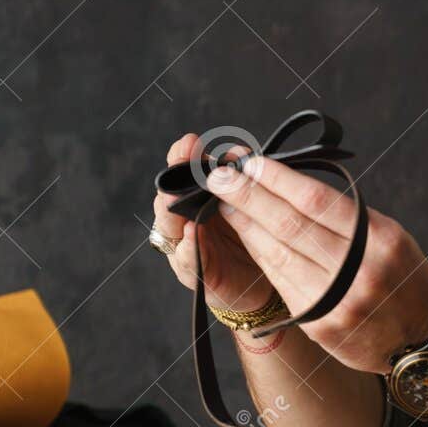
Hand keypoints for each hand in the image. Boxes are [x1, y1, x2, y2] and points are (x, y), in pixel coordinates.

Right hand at [154, 134, 270, 311]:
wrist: (259, 285)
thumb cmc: (251, 239)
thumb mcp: (248, 205)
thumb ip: (240, 180)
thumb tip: (241, 151)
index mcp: (194, 202)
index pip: (180, 175)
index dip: (182, 157)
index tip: (190, 141)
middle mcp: (183, 223)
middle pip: (168, 197)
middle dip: (174, 178)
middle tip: (181, 161)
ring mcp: (185, 249)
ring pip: (170, 226)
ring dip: (173, 210)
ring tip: (175, 197)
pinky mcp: (196, 275)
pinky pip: (188, 261)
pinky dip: (190, 247)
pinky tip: (194, 233)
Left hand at [204, 149, 427, 373]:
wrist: (423, 337)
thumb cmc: (404, 276)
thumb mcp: (390, 236)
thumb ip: (345, 216)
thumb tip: (287, 186)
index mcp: (381, 240)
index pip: (316, 201)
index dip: (276, 179)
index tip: (249, 163)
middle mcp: (359, 271)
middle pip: (290, 225)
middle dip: (248, 196)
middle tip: (220, 176)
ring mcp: (337, 302)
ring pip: (278, 254)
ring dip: (246, 225)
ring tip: (225, 204)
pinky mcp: (320, 326)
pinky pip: (281, 283)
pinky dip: (261, 256)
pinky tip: (247, 238)